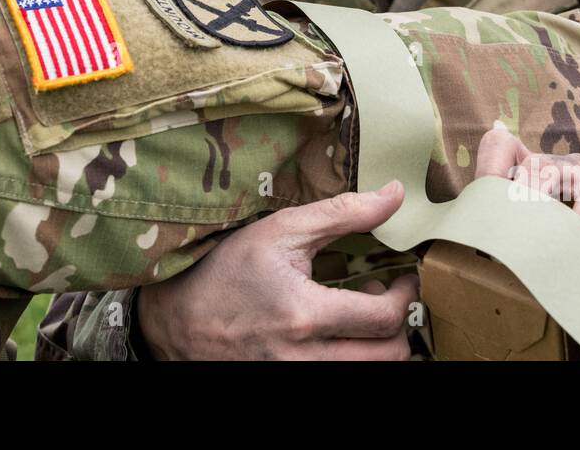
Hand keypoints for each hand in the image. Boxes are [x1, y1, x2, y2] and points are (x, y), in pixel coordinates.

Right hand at [136, 181, 418, 359]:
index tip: (403, 278)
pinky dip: (352, 357)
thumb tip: (394, 195)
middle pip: (388, 356)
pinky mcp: (288, 385)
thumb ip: (343, 213)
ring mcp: (295, 378)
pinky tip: (336, 334)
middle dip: (398, 325)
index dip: (405, 295)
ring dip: (378, 346)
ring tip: (360, 316)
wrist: (174, 319)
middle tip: (387, 297)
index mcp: (304, 315)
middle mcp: (303, 358)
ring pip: (369, 373)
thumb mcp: (280, 230)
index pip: (385, 318)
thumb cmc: (224, 270)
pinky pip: (340, 378)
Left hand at [475, 125, 579, 283]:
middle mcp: (576, 169)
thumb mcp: (543, 212)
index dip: (493, 168)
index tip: (483, 202)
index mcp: (544, 168)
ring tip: (573, 257)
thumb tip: (481, 171)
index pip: (508, 151)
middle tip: (520, 233)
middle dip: (531, 198)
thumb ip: (507, 197)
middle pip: (547, 170)